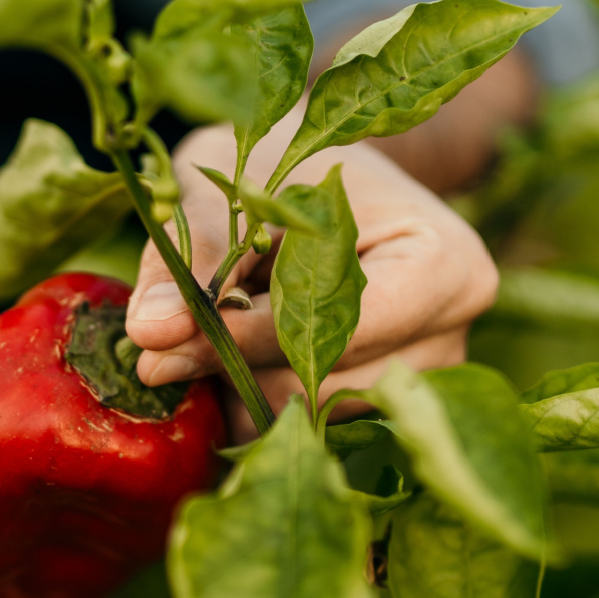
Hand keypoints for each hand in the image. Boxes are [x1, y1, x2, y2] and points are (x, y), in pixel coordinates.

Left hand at [125, 116, 498, 436]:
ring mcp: (420, 378)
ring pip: (306, 416)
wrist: (320, 180)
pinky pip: (300, 429)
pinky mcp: (381, 404)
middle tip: (164, 341)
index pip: (347, 328)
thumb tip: (150, 332)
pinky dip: (249, 402)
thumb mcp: (234, 192)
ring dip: (238, 385)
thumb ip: (195, 258)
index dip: (254, 338)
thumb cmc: (287, 168)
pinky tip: (229, 357)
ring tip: (208, 330)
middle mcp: (448, 332)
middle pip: (326, 383)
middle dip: (235, 366)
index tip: (169, 340)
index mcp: (444, 263)